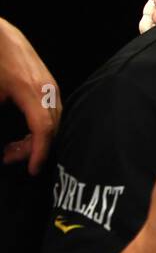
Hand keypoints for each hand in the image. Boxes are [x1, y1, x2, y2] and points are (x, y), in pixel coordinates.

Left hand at [0, 18, 60, 173]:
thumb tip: (2, 145)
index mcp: (32, 91)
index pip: (43, 130)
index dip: (39, 153)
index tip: (32, 169)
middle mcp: (48, 89)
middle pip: (52, 128)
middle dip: (33, 148)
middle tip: (9, 157)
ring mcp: (50, 85)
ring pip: (53, 120)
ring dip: (36, 138)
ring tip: (12, 146)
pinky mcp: (48, 83)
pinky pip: (51, 111)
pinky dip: (39, 126)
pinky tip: (23, 131)